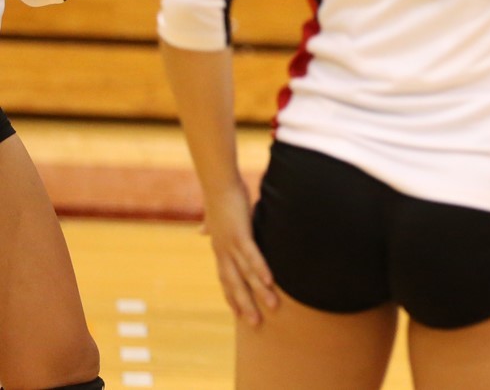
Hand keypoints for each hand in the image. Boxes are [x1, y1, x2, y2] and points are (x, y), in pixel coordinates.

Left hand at [202, 181, 279, 324]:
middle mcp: (223, 252)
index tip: (240, 314)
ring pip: (245, 275)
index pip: (225, 279)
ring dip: (259, 292)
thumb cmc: (219, 197)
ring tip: (272, 307)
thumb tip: (200, 231)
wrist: (217, 182)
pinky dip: (260, 270)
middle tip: (255, 323)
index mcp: (219, 249)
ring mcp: (230, 245)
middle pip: (234, 285)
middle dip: (245, 305)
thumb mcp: (214, 217)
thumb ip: (209, 227)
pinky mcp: (240, 234)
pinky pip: (252, 256)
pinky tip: (270, 281)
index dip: (232, 297)